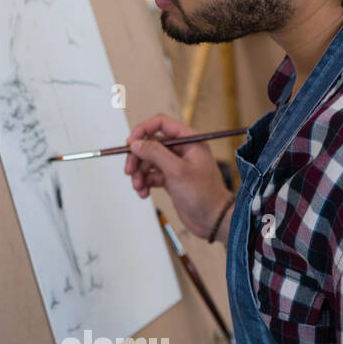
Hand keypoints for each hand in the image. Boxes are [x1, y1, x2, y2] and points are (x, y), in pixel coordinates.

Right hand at [123, 113, 232, 240]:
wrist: (213, 220)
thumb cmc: (204, 194)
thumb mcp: (177, 171)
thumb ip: (155, 153)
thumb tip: (136, 143)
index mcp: (189, 141)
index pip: (161, 124)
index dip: (143, 130)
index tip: (130, 143)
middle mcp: (182, 150)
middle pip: (150, 144)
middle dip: (137, 158)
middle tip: (129, 170)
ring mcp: (176, 165)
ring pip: (148, 161)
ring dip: (139, 173)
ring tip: (138, 186)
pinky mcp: (171, 179)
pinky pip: (151, 175)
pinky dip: (144, 183)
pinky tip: (144, 193)